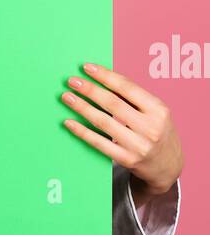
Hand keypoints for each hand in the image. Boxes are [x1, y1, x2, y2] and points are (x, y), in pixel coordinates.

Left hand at [61, 63, 182, 197]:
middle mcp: (150, 127)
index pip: (127, 88)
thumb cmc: (158, 132)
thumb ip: (134, 98)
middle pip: (113, 104)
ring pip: (103, 122)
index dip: (106, 76)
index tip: (87, 67)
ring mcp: (138, 145)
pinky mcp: (126, 159)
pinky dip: (82, 132)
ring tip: (67, 97)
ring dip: (82, 108)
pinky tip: (69, 122)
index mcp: (158, 110)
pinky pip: (99, 143)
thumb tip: (103, 79)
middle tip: (72, 81)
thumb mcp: (155, 112)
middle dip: (90, 90)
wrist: (168, 166)